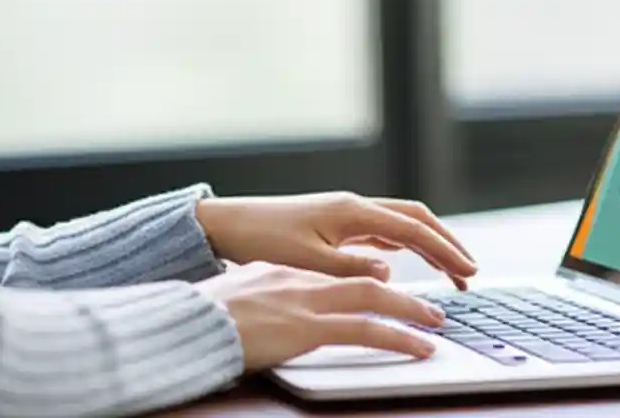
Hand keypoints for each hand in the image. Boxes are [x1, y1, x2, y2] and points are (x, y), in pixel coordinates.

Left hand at [196, 192, 476, 288]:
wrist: (230, 224)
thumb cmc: (263, 239)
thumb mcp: (306, 260)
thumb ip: (349, 267)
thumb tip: (389, 272)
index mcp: (352, 211)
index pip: (412, 229)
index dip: (443, 250)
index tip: (467, 271)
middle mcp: (355, 207)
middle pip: (415, 219)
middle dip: (446, 243)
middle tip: (470, 272)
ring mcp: (347, 214)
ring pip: (401, 225)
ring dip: (429, 245)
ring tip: (451, 273)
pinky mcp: (338, 224)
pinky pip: (383, 232)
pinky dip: (405, 246)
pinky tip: (411, 260)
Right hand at [197, 261, 444, 370]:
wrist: (183, 325)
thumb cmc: (203, 318)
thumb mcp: (242, 298)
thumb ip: (269, 295)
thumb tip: (282, 305)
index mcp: (287, 272)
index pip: (341, 273)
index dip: (372, 283)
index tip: (391, 292)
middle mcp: (302, 280)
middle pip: (367, 277)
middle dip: (404, 289)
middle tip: (431, 304)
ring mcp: (306, 302)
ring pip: (375, 298)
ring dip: (412, 310)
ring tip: (436, 323)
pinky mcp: (307, 327)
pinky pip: (365, 330)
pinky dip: (399, 336)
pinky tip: (419, 347)